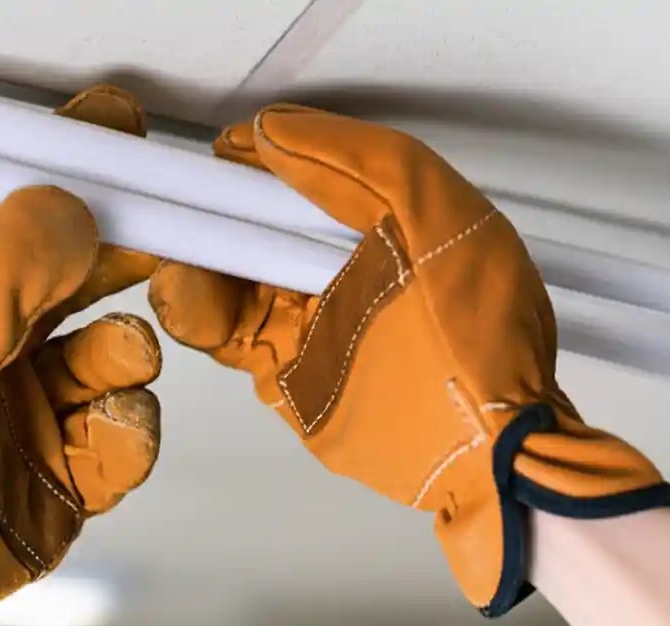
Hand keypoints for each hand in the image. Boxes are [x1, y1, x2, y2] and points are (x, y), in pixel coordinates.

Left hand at [0, 87, 161, 625]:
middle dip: (131, 263)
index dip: (81, 186)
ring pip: (120, 363)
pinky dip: (130, 434)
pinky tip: (107, 436)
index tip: (125, 139)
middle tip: (168, 249)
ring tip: (121, 361)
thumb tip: (71, 205)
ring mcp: (43, 416)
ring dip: (129, 355)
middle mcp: (10, 353)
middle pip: (92, 287)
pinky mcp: (68, 482)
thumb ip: (7, 274)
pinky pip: (125, 443)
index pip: (36, 226)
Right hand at [147, 105, 669, 614]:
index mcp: (379, 222)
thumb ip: (365, 162)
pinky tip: (190, 298)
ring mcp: (308, 322)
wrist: (485, 451)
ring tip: (183, 263)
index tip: (223, 157)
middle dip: (214, 213)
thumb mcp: (442, 218)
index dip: (256, 161)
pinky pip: (224, 336)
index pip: (298, 174)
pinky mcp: (285, 373)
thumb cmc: (478, 334)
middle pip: (252, 225)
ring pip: (226, 278)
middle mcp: (339, 267)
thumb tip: (271, 130)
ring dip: (195, 263)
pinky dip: (197, 315)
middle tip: (189, 211)